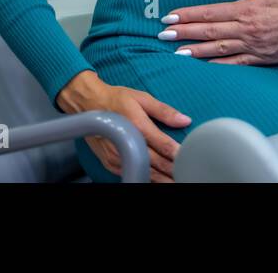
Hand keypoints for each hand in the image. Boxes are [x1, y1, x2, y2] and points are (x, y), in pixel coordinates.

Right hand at [58, 71, 191, 182]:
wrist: (87, 103)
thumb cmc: (115, 98)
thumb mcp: (141, 98)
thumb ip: (164, 111)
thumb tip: (184, 120)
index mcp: (137, 126)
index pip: (163, 145)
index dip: (178, 154)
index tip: (190, 159)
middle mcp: (127, 143)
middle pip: (156, 163)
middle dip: (173, 170)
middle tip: (187, 174)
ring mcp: (118, 156)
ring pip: (145, 173)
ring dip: (162, 178)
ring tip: (175, 180)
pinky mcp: (111, 163)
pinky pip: (131, 174)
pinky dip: (146, 178)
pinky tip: (157, 180)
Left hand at [159, 0, 277, 64]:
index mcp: (246, 9)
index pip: (209, 13)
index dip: (187, 16)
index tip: (169, 18)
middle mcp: (247, 30)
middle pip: (209, 32)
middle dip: (184, 34)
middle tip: (163, 36)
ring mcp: (255, 46)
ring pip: (219, 50)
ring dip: (196, 51)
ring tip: (176, 53)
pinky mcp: (264, 58)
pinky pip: (237, 64)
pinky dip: (219, 65)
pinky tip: (205, 66)